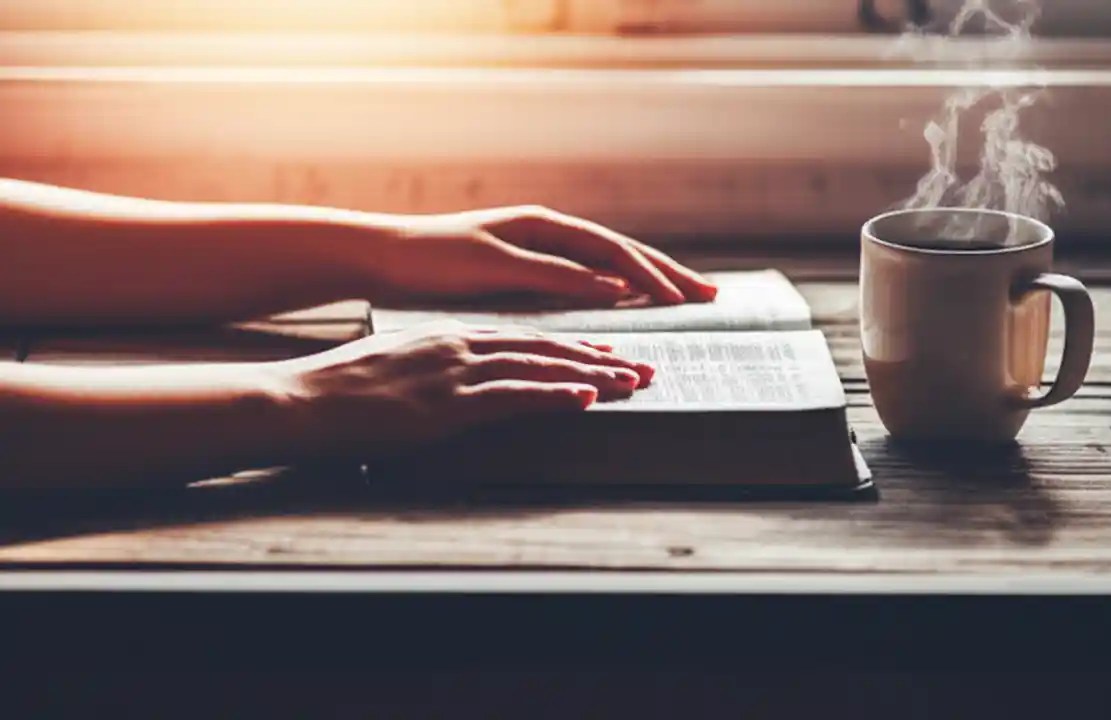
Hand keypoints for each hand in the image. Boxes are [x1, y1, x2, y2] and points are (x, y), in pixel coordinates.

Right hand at [277, 320, 653, 453]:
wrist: (302, 400)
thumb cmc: (341, 389)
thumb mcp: (396, 364)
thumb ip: (434, 365)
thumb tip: (455, 380)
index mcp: (450, 335)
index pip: (525, 336)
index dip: (572, 345)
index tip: (609, 353)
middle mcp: (461, 346)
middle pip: (546, 346)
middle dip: (600, 357)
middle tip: (644, 366)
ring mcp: (456, 373)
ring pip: (541, 367)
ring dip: (593, 375)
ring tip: (634, 383)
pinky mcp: (448, 404)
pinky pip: (514, 397)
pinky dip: (555, 395)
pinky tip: (587, 398)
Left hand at [370, 206, 717, 305]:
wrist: (386, 256)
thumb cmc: (434, 259)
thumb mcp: (497, 267)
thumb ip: (558, 276)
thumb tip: (619, 286)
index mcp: (545, 227)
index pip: (615, 252)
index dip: (655, 276)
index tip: (687, 300)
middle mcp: (548, 232)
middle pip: (622, 252)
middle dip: (668, 273)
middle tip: (711, 296)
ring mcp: (540, 248)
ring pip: (608, 264)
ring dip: (649, 279)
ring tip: (686, 295)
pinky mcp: (527, 267)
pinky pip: (587, 276)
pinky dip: (618, 288)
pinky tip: (631, 301)